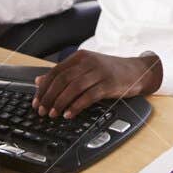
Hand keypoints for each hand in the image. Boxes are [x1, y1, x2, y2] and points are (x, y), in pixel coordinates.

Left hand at [33, 50, 162, 117]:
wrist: (136, 71)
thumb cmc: (109, 71)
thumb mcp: (86, 69)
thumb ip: (63, 74)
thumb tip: (39, 81)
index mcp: (80, 57)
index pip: (56, 71)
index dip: (43, 88)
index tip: (36, 101)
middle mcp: (89, 62)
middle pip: (62, 79)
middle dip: (49, 97)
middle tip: (42, 111)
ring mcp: (99, 72)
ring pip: (74, 87)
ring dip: (60, 102)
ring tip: (53, 114)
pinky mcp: (109, 84)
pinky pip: (89, 96)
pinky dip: (76, 106)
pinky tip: (70, 114)